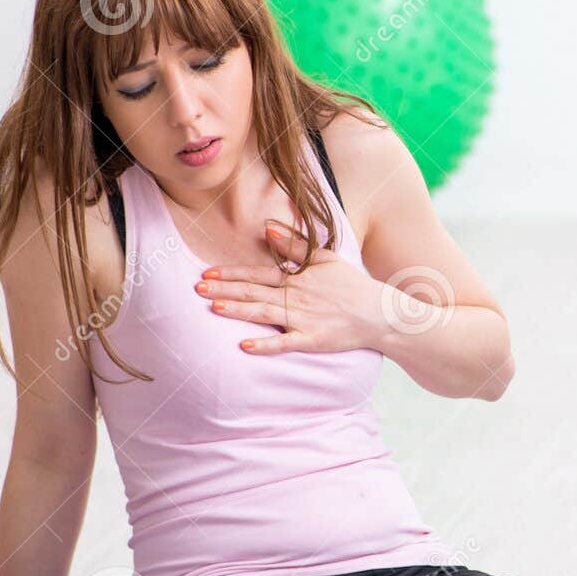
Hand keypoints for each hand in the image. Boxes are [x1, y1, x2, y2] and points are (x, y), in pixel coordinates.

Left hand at [194, 219, 386, 355]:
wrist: (379, 313)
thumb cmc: (351, 285)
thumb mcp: (325, 259)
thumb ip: (295, 245)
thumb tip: (268, 228)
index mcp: (297, 278)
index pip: (258, 274)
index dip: (231, 274)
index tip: (207, 273)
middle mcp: (296, 297)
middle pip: (254, 293)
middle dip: (224, 291)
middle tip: (196, 290)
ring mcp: (303, 318)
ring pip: (264, 314)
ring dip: (238, 311)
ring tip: (214, 309)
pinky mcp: (312, 339)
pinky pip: (285, 343)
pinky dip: (266, 345)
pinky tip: (245, 346)